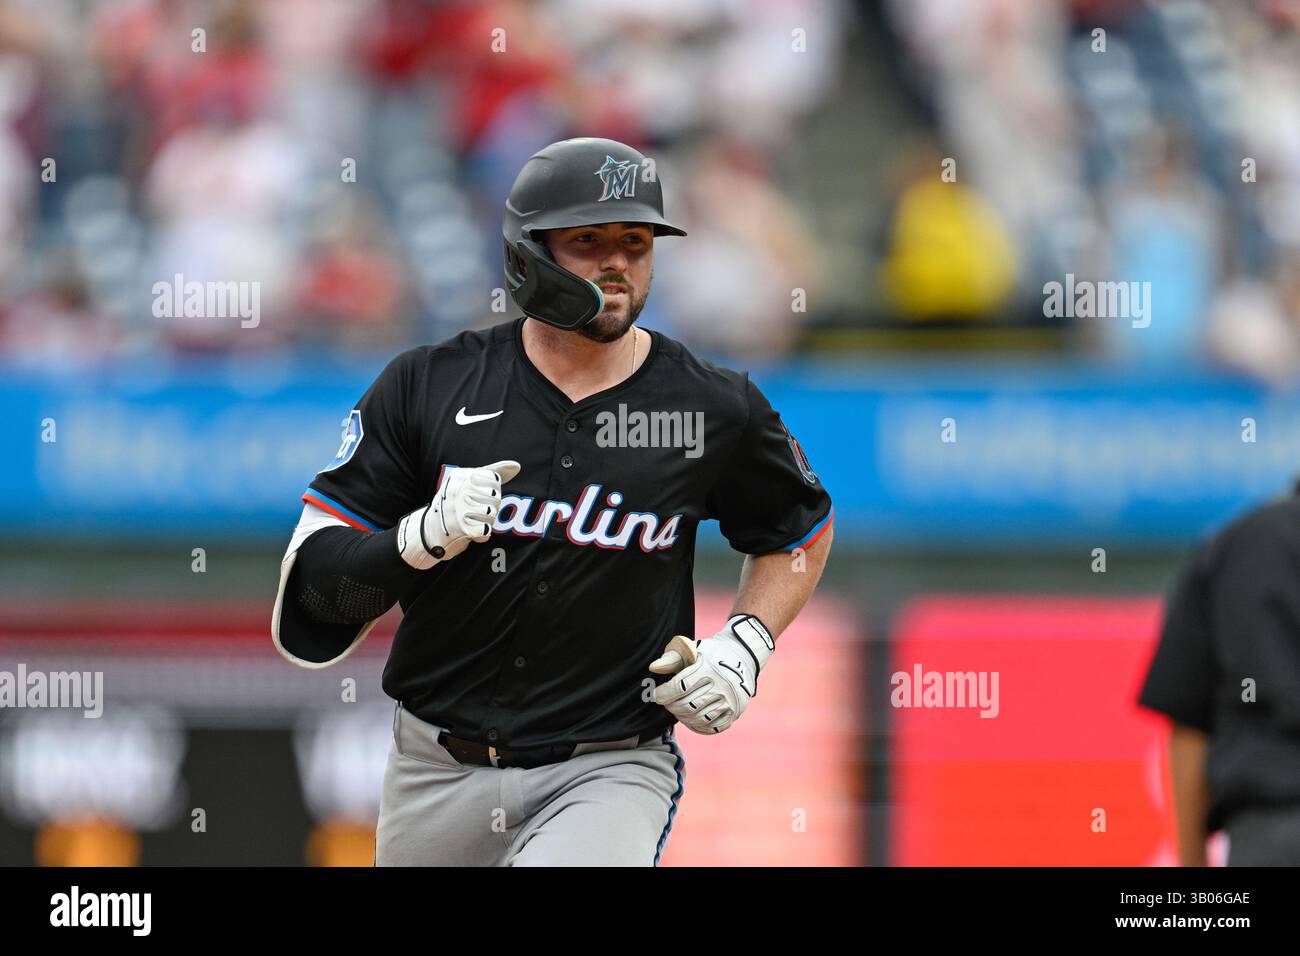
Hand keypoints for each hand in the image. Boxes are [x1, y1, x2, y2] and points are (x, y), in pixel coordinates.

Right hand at [397, 460, 520, 568]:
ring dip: (487, 521)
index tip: (480, 497)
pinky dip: (482, 534)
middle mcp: (457, 489)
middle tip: (476, 512)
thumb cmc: (454, 505)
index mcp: (460, 476)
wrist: (429, 532)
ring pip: (492, 513)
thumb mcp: (468, 483)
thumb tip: (516, 466)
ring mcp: (456, 508)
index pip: (494, 481)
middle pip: (495, 497)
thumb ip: (492, 473)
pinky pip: (486, 530)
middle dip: (491, 508)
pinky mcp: (458, 528)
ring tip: (473, 521)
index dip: (493, 493)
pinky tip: (472, 532)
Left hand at [648, 614, 774, 734]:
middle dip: (671, 706)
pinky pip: (712, 728)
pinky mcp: (735, 712)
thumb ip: (672, 658)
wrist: (742, 657)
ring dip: (682, 717)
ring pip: (698, 719)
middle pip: (687, 705)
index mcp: (709, 668)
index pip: (679, 687)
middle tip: (667, 702)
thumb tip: (653, 668)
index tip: (657, 694)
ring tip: (678, 709)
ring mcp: (730, 701)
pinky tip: (691, 718)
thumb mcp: (692, 649)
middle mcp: (722, 686)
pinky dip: (698, 726)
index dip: (664, 694)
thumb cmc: (711, 653)